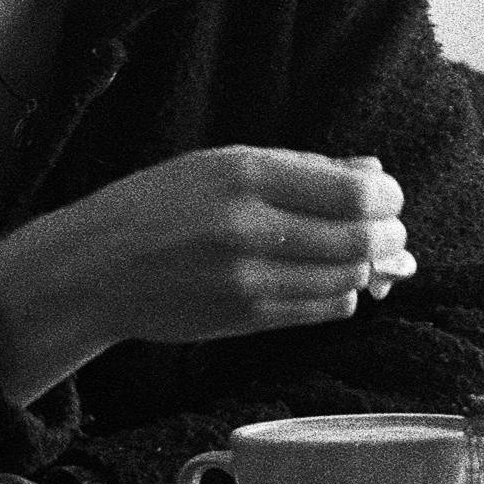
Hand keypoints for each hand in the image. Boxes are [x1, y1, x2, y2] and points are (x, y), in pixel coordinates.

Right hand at [0, 147, 415, 401]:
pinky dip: (341, 294)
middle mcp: (249, 227)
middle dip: (388, 235)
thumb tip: (374, 173)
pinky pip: (324, 309)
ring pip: (347, 278)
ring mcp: (248, 279)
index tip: (387, 196)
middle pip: (359, 239)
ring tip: (361, 255)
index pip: (353, 193)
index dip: (386, 198)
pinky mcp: (246, 319)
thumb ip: (300, 168)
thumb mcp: (221, 165)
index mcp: (244, 174)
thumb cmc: (159, 206)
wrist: (94, 269)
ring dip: (367, 267)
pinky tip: (330, 280)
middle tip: (389, 231)